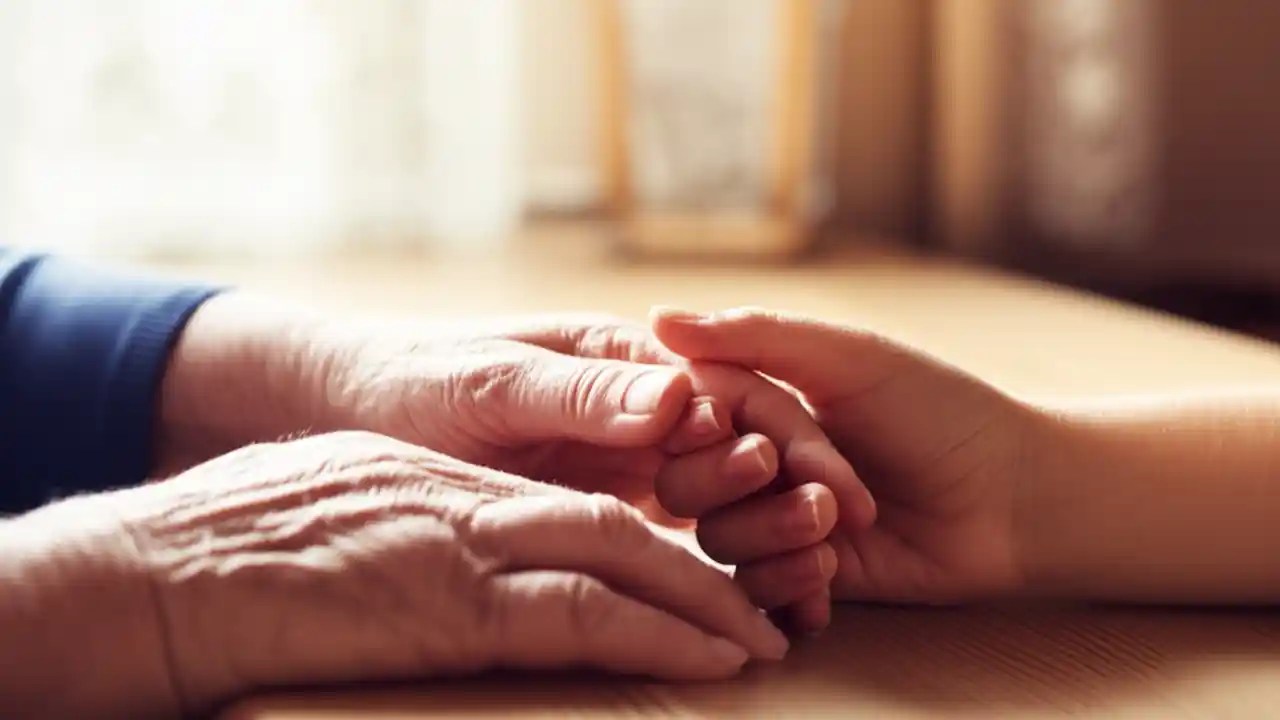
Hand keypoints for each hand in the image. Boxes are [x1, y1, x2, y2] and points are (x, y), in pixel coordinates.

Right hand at [43, 432, 787, 717]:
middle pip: (621, 521)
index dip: (650, 530)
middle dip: (702, 563)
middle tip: (767, 601)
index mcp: (446, 477)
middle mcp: (471, 497)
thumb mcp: (342, 509)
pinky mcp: (451, 600)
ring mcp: (466, 541)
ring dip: (704, 601)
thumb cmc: (231, 547)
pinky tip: (710, 656)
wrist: (162, 573)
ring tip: (763, 638)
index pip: (573, 500)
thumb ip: (417, 522)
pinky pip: (581, 612)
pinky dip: (658, 631)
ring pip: (622, 560)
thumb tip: (458, 555)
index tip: (701, 564)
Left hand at [157, 297, 874, 532]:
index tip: (830, 494)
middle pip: (742, 445)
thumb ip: (579, 391)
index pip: (729, 390)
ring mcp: (627, 454)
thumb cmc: (415, 379)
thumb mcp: (490, 384)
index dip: (786, 439)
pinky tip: (749, 606)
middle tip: (833, 551)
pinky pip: (676, 533)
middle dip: (795, 493)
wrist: (350, 409)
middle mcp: (639, 403)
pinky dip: (719, 565)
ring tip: (808, 594)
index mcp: (624, 357)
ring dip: (768, 537)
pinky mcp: (607, 501)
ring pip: (721, 495)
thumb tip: (678, 396)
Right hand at [653, 307, 1037, 604]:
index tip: (756, 438)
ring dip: (773, 533)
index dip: (704, 435)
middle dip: (740, 489)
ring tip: (841, 522)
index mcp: (756, 404)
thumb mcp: (847, 356)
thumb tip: (659, 315)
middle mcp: (754, 462)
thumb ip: (755, 336)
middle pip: (684, 486)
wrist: (1010, 495)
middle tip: (812, 485)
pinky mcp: (802, 575)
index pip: (685, 419)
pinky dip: (787, 584)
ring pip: (717, 541)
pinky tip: (831, 570)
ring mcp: (775, 521)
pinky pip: (757, 591)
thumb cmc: (937, 409)